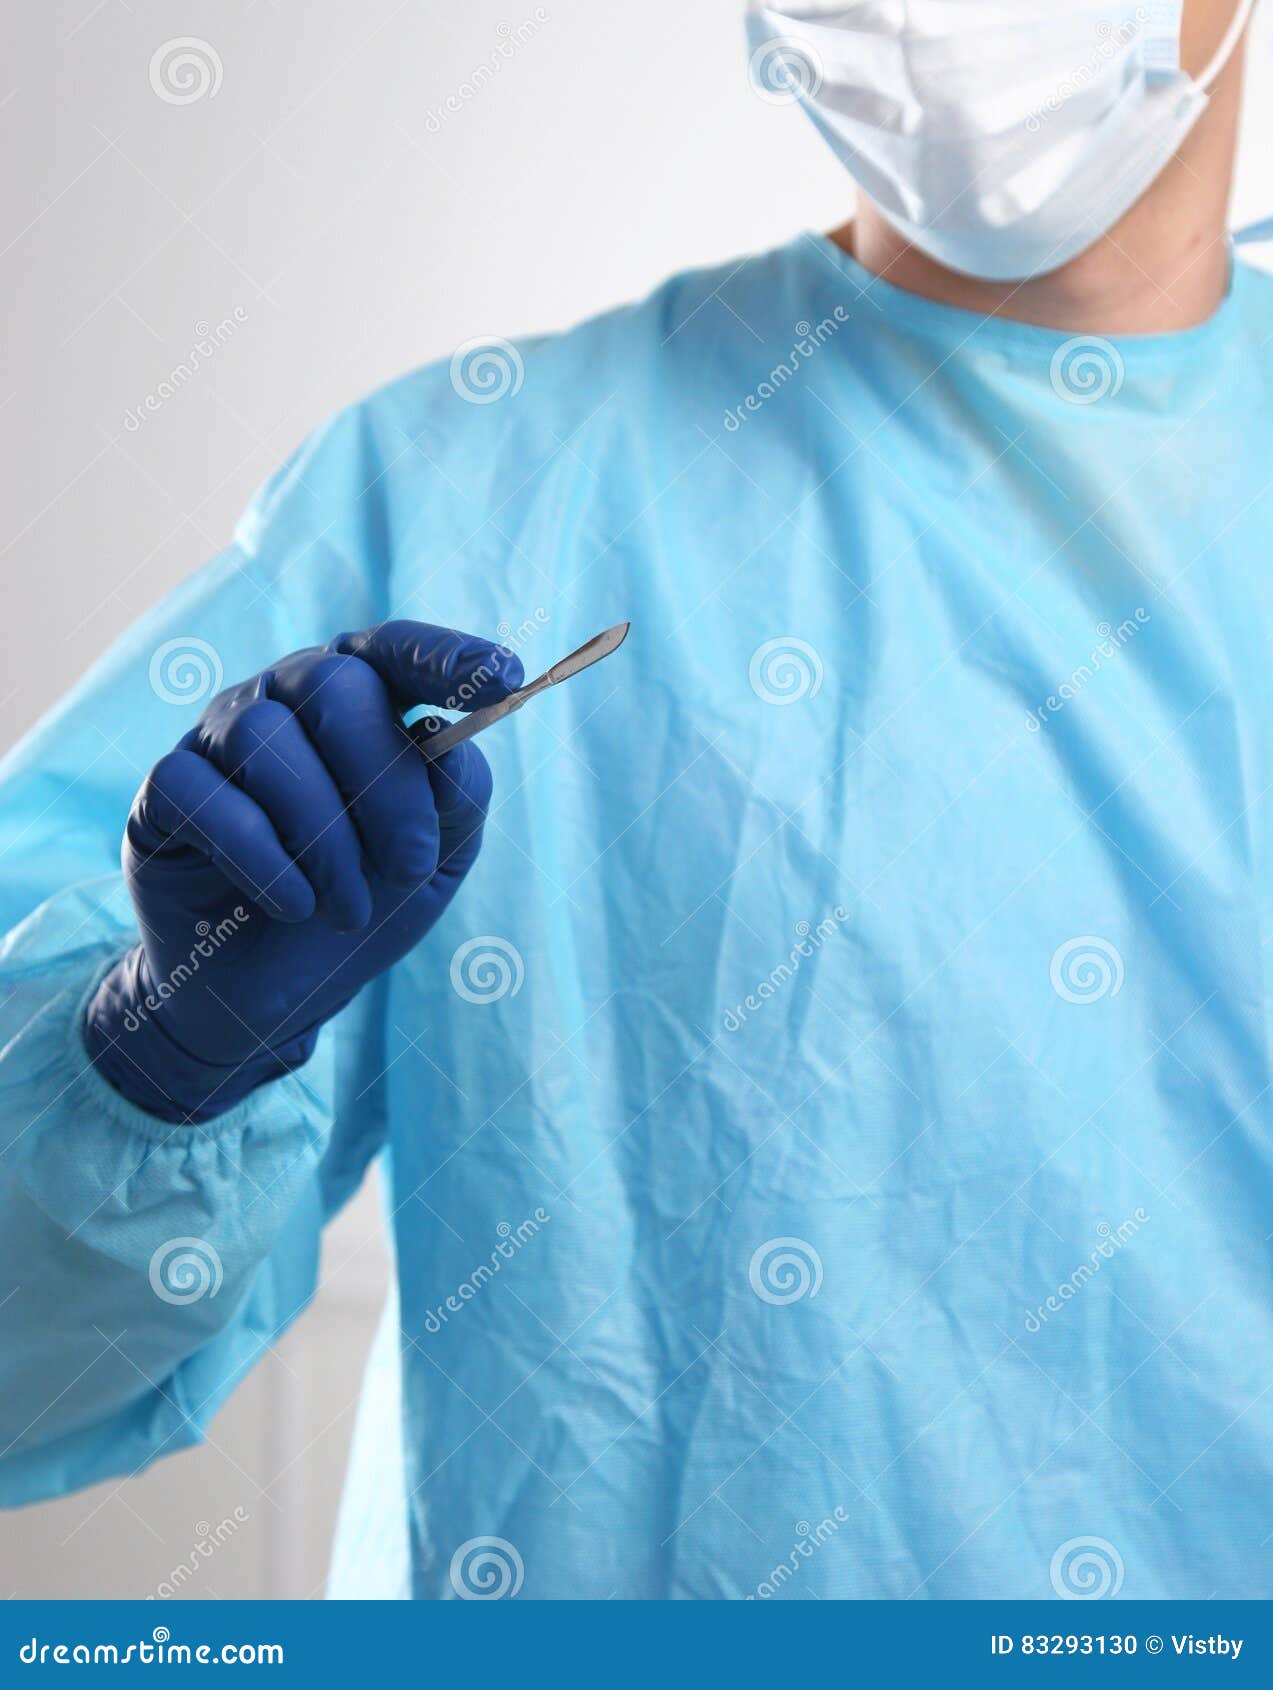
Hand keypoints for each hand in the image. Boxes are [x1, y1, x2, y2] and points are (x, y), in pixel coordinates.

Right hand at [85, 622, 522, 1120]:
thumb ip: (458, 797)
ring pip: (266, 739)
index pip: (398, 649)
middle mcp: (287, 697)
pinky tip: (292, 906)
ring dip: (325, 839)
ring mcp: (218, 736)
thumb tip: (449, 741)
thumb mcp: (435, 860)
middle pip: (334, 685)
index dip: (447, 655)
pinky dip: (262, 858)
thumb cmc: (362, 905)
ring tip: (347, 908)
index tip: (506, 677)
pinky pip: (206, 796)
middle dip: (385, 783)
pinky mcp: (166, 790)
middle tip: (411, 865)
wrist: (272, 994)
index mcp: (361, 698)